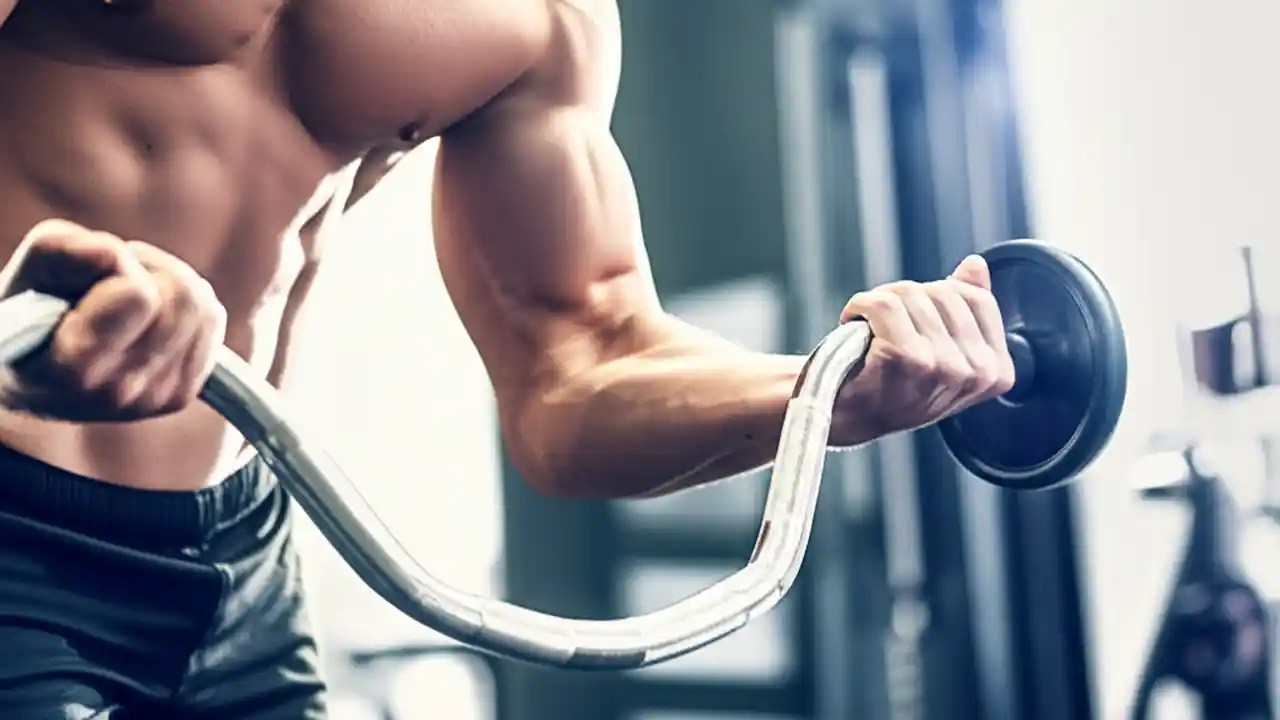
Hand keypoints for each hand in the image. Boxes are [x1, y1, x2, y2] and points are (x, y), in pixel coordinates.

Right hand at [1, 219, 226, 421]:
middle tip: (113, 283)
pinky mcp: (178, 396)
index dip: (121, 267)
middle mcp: (117, 392)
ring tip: (129, 301)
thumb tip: (115, 254)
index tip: (89, 279)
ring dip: (172, 288)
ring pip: (206, 309)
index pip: (140, 295)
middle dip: (153, 272)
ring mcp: (152, 400)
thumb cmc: (33, 308)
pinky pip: (211, 325)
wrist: (32, 370)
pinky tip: (148, 323)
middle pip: (185, 297)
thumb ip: (67, 252)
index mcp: (74, 365)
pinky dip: (187, 312)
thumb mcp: (35, 266)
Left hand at [829, 255, 1015, 445]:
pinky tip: (853, 323)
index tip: (917, 317)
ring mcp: (943, 365)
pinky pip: (885, 304)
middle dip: (908, 298)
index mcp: (996, 372)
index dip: (939, 296)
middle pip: (943, 292)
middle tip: (886, 321)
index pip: (978, 299)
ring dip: (881, 302)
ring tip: (870, 328)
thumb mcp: (944, 355)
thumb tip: (974, 265)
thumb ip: (966, 311)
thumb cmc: (895, 387)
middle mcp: (976, 372)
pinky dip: (861, 306)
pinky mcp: (907, 358)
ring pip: (912, 294)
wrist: (849, 417)